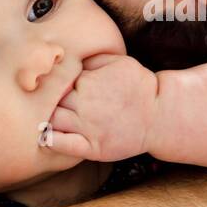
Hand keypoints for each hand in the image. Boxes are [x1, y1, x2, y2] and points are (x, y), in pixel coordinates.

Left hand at [41, 53, 158, 161]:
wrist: (160, 115)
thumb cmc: (139, 86)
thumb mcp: (119, 61)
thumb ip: (92, 60)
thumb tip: (71, 62)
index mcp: (87, 81)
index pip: (60, 81)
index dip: (60, 84)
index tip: (64, 88)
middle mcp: (84, 103)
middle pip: (53, 100)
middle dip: (52, 101)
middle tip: (57, 104)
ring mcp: (87, 127)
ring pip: (52, 120)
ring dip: (48, 119)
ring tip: (50, 119)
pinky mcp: (92, 147)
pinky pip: (62, 144)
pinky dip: (49, 140)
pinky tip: (46, 137)